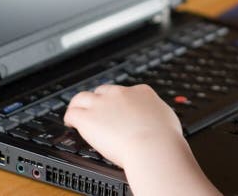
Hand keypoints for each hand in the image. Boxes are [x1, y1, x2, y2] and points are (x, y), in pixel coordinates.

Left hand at [64, 84, 219, 195]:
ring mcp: (102, 104)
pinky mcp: (88, 117)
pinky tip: (70, 123)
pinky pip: (72, 112)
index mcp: (141, 92)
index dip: (120, 102)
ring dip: (79, 104)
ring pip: (82, 97)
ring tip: (76, 112)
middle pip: (103, 91)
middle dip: (100, 100)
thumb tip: (158, 119)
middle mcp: (120, 93)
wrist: (153, 146)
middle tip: (97, 111)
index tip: (119, 110)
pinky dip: (70, 117)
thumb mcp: (167, 119)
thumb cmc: (164, 138)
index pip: (126, 92)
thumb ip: (157, 115)